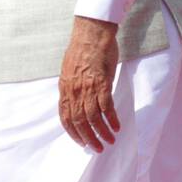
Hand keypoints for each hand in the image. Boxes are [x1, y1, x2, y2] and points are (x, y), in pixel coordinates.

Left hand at [59, 16, 120, 150]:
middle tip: (97, 148)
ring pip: (93, 117)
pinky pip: (106, 107)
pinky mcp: (102, 83)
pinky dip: (112, 119)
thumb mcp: (71, 70)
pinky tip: (117, 126)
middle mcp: (74, 91)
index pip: (65, 117)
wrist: (91, 33)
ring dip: (102, 132)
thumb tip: (74, 98)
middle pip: (79, 121)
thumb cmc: (82, 49)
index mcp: (65, 89)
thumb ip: (72, 86)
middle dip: (88, 138)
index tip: (80, 142)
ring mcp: (87, 88)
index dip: (72, 132)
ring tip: (110, 141)